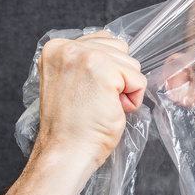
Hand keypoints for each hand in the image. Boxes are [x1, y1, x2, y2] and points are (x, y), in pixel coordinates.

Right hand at [34, 30, 146, 170]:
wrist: (65, 153)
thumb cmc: (71, 126)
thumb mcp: (71, 81)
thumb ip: (85, 60)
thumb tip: (114, 47)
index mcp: (56, 47)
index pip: (102, 41)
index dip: (106, 71)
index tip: (86, 93)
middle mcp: (67, 47)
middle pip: (119, 49)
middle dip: (117, 77)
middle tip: (94, 102)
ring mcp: (85, 56)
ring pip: (131, 63)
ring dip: (125, 88)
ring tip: (101, 106)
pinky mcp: (104, 70)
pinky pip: (138, 80)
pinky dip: (132, 99)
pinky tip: (110, 110)